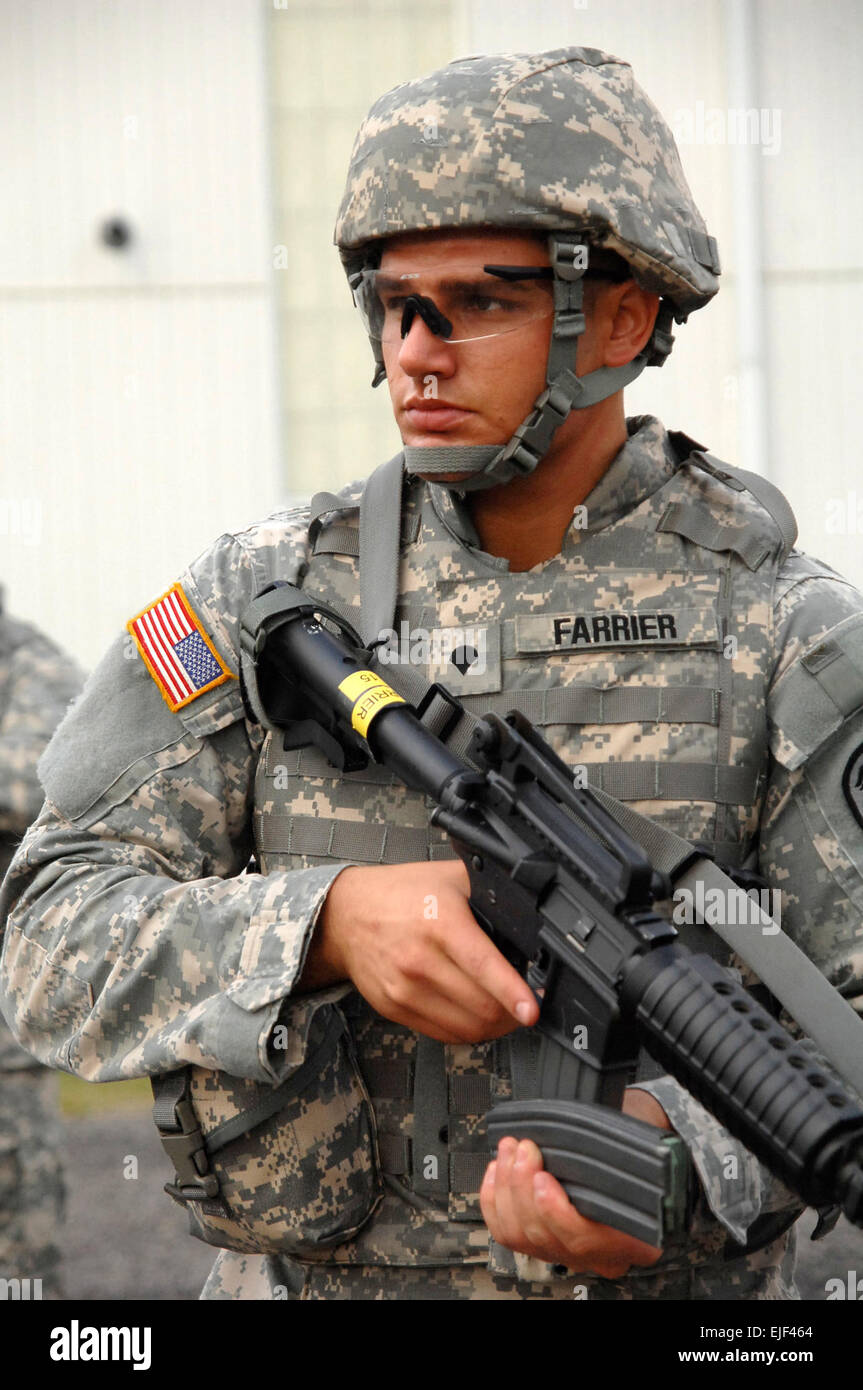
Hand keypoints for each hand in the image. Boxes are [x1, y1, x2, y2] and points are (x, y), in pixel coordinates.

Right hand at [299, 861, 538, 1042]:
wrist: (345, 914)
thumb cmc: (400, 893)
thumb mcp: (451, 878)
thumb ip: (492, 894)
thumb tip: (535, 914)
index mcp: (439, 923)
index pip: (483, 967)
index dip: (514, 993)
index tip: (533, 1010)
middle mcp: (418, 960)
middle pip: (481, 1007)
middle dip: (514, 1013)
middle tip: (529, 1003)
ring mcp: (404, 989)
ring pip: (465, 1029)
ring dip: (495, 1027)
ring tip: (508, 1012)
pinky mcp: (394, 1008)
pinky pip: (443, 1034)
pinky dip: (468, 1031)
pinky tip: (477, 1014)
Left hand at [479, 1088, 670, 1277]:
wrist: (642, 1170)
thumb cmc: (642, 1162)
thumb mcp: (644, 1159)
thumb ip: (618, 1159)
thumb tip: (588, 1141)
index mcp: (631, 1240)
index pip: (584, 1240)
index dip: (555, 1212)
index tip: (542, 1178)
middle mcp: (597, 1255)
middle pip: (544, 1236)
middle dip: (522, 1187)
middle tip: (522, 1148)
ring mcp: (568, 1253)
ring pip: (521, 1235)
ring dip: (507, 1187)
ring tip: (510, 1150)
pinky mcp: (543, 1244)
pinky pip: (508, 1233)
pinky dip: (495, 1200)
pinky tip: (498, 1171)